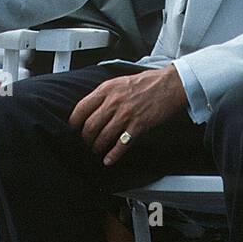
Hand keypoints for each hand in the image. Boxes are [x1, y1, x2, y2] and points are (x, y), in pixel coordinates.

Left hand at [69, 65, 187, 166]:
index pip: (81, 108)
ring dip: (96, 148)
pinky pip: (121, 145)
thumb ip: (104, 94)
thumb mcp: (119, 81)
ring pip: (103, 137)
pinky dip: (113, 155)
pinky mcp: (139, 126)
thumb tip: (90, 108)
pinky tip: (108, 159)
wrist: (171, 84)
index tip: (72, 129)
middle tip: (84, 144)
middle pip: (90, 126)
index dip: (73, 122)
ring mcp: (126, 115)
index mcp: (107, 89)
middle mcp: (114, 102)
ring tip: (95, 151)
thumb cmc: (147, 82)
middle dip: (84, 139)